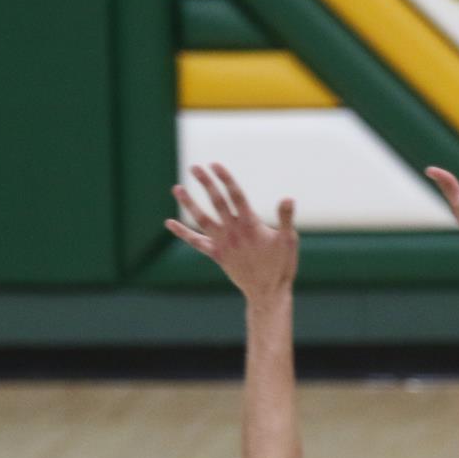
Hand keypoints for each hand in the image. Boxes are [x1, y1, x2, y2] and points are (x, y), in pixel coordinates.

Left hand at [166, 164, 297, 299]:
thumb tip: (288, 198)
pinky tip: (169, 223)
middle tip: (194, 167)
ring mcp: (223, 243)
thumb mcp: (289, 240)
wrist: (267, 292)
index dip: (225, 178)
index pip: (236, 195)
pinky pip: (196, 242)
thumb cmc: (281, 266)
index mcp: (251, 224)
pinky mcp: (217, 255)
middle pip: (217, 202)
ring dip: (188, 203)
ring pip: (201, 219)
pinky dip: (182, 233)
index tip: (215, 165)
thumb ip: (286, 218)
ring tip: (176, 188)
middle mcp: (233, 231)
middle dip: (206, 183)